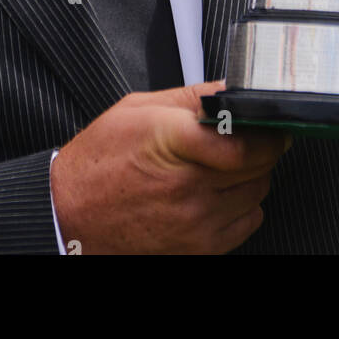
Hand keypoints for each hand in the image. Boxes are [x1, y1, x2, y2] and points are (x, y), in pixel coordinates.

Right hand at [50, 81, 288, 253]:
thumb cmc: (99, 161)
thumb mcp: (138, 109)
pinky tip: (218, 192)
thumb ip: (191, 97)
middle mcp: (188, 187)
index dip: (267, 131)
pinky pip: (247, 223)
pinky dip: (243, 205)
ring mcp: (195, 223)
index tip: (269, 122)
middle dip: (261, 148)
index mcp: (173, 143)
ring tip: (223, 165)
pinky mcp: (198, 249)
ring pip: (257, 193)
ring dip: (251, 176)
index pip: (246, 144)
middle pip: (259, 167)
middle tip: (245, 138)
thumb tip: (231, 89)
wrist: (69, 216)